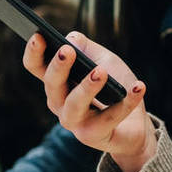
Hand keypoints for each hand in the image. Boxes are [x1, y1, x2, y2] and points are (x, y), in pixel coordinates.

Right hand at [21, 32, 156, 171]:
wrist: (135, 124)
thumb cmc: (114, 88)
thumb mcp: (102, 60)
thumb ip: (86, 47)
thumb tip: (70, 40)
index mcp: (57, 82)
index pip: (36, 67)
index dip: (34, 52)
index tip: (38, 35)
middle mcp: (59, 104)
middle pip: (51, 85)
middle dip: (58, 67)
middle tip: (68, 51)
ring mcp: (75, 123)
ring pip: (74, 106)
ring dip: (87, 88)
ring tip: (100, 72)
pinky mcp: (94, 136)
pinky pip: (109, 118)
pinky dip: (126, 102)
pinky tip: (138, 87)